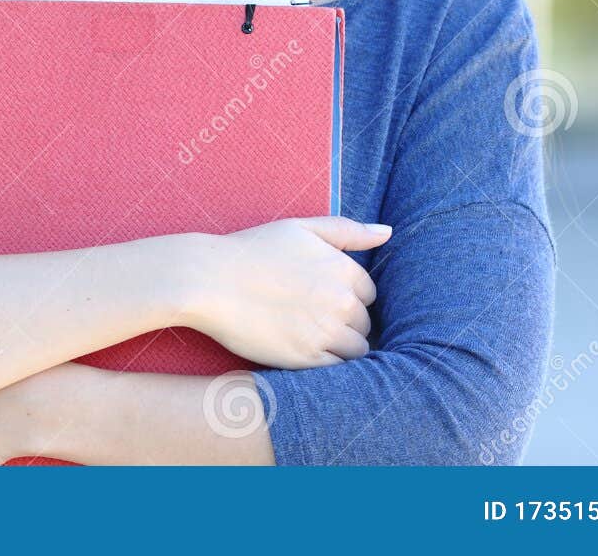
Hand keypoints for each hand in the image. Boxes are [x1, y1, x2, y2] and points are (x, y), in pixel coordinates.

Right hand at [182, 216, 389, 368]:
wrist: (209, 280)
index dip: (346, 297)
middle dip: (345, 322)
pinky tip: (303, 352)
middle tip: (310, 318)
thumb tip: (387, 232)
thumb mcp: (300, 228)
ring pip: (357, 349)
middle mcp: (342, 301)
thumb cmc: (252, 251)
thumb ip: (347, 230)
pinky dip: (326, 364)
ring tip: (309, 338)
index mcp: (344, 269)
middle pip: (364, 323)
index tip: (321, 298)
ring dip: (339, 346)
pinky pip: (337, 369)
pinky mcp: (307, 358)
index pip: (369, 294)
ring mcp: (326, 331)